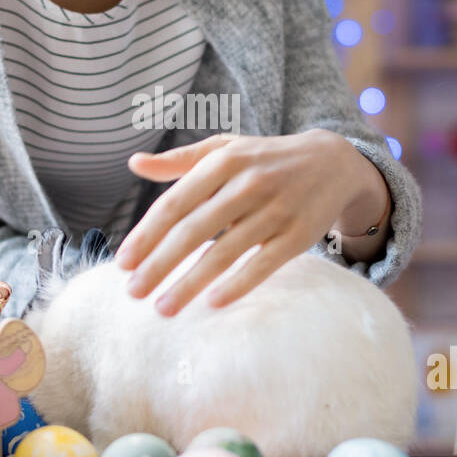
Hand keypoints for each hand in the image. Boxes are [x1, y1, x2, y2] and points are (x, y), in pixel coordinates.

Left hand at [114, 129, 369, 315]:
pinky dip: (237, 284)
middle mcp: (248, 184)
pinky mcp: (298, 236)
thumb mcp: (225, 149)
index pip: (175, 203)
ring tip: (163, 308)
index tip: (122, 263)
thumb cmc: (265, 158)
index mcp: (223, 162)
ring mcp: (275, 211)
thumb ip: (179, 160)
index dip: (146, 235)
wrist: (333, 161)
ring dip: (189, 284)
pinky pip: (263, 265)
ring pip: (224, 253)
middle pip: (193, 231)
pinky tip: (212, 303)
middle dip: (159, 265)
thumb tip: (133, 163)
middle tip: (133, 293)